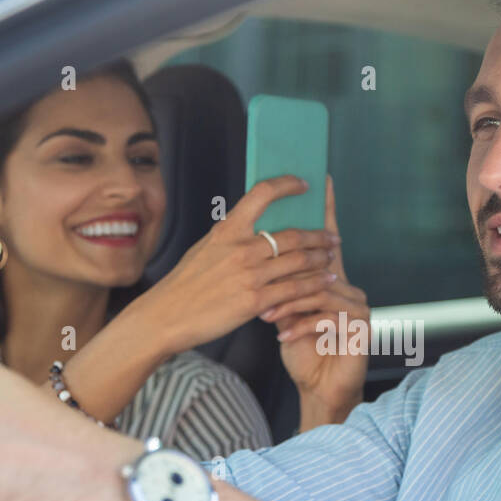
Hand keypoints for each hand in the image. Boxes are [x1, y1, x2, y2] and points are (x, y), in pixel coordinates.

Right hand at [139, 175, 341, 352]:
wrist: (167, 316)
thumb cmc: (186, 284)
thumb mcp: (205, 248)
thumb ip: (231, 237)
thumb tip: (254, 226)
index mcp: (228, 229)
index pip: (263, 194)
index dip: (288, 185)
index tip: (305, 184)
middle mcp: (241, 248)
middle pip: (293, 235)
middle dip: (318, 236)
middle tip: (332, 237)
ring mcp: (249, 274)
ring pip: (299, 261)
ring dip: (321, 259)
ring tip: (332, 258)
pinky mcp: (255, 300)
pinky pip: (295, 289)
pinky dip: (315, 284)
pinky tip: (326, 282)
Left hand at [261, 176, 368, 425]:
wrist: (320, 387)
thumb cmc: (301, 349)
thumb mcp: (283, 312)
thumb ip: (276, 283)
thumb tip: (253, 253)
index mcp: (329, 278)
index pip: (325, 238)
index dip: (325, 209)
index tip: (321, 178)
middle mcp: (348, 285)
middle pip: (318, 264)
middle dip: (285, 273)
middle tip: (256, 282)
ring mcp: (358, 304)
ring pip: (319, 291)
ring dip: (288, 304)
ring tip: (265, 317)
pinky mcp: (362, 326)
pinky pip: (327, 316)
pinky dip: (301, 326)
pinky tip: (283, 337)